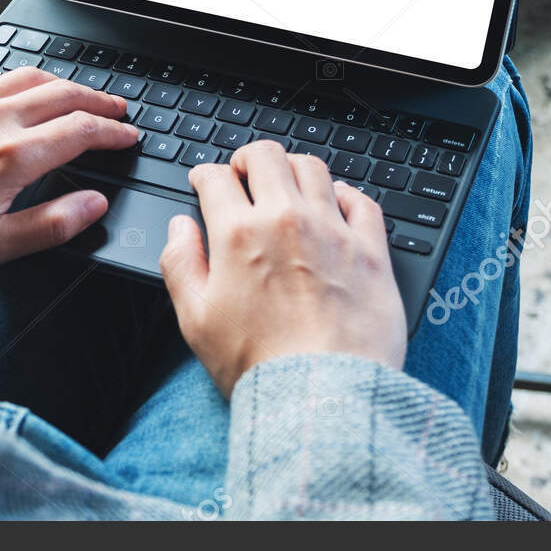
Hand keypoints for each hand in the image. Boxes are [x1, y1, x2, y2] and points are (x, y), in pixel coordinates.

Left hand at [0, 67, 139, 283]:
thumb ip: (50, 224)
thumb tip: (93, 205)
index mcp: (11, 157)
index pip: (80, 131)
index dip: (113, 133)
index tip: (129, 138)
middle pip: (61, 94)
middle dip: (97, 100)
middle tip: (118, 109)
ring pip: (26, 77)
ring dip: (61, 81)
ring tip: (78, 93)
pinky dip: (15, 77)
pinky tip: (16, 87)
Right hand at [160, 141, 405, 397]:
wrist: (321, 394)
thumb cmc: (258, 364)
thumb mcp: (195, 319)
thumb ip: (180, 263)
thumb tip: (180, 228)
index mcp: (238, 234)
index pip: (217, 177)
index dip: (205, 174)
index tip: (205, 182)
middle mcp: (286, 220)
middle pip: (266, 156)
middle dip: (248, 158)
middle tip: (245, 172)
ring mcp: (333, 231)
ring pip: (313, 167)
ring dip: (293, 168)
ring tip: (288, 183)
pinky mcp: (371, 250)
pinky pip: (361, 199)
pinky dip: (344, 193)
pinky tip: (334, 204)